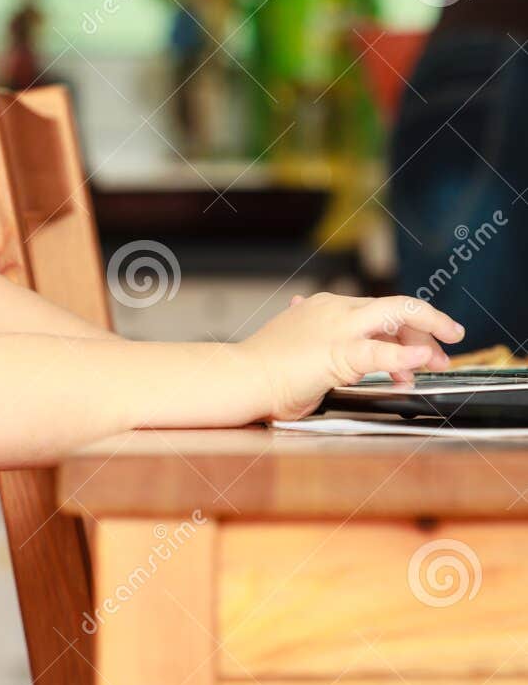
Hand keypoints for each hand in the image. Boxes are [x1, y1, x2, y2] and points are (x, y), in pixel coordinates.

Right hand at [242, 291, 464, 421]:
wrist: (241, 379)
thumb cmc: (263, 368)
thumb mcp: (291, 337)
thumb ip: (304, 324)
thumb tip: (298, 305)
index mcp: (326, 306)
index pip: (379, 309)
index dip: (405, 328)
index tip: (419, 350)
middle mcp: (336, 308)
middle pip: (397, 307)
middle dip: (429, 325)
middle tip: (444, 352)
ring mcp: (338, 327)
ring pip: (398, 313)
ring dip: (428, 332)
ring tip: (440, 358)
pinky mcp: (337, 352)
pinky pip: (379, 350)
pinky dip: (404, 353)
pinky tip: (420, 360)